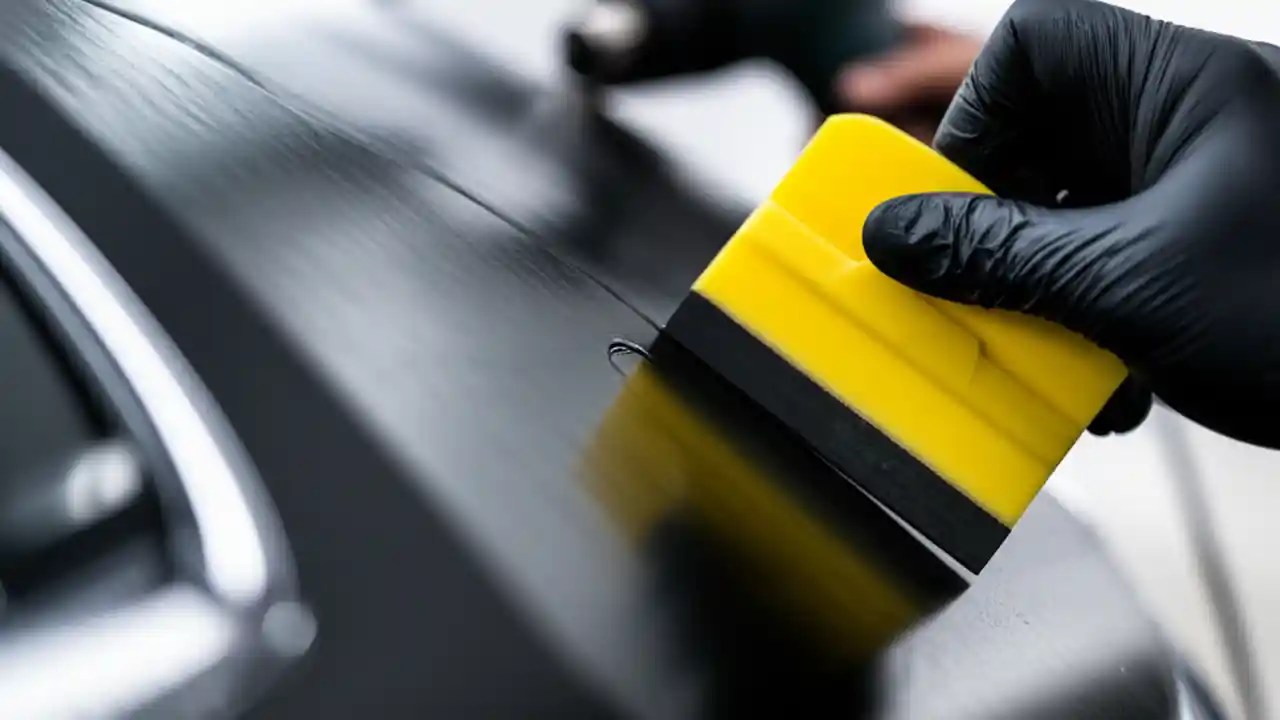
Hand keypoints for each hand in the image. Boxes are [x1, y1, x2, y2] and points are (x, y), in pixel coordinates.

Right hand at [863, 0, 1279, 447]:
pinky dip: (1087, 320)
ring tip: (1047, 353)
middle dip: (998, 223)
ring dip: (1038, 287)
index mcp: (1182, 89)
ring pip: (1069, 209)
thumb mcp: (1129, 284)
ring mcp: (1200, 190)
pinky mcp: (1205, 252)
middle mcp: (1188, 125)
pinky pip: (1108, 261)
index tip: (949, 207)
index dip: (976, 118)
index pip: (1037, 47)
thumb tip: (895, 235)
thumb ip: (998, 255)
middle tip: (975, 288)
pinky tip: (1108, 384)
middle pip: (1043, 135)